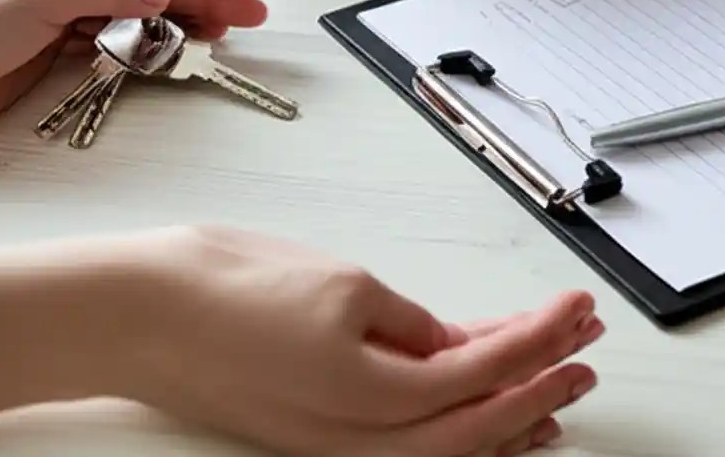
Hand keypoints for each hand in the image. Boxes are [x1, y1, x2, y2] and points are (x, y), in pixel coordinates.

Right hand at [118, 226, 603, 455]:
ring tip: (559, 390)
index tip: (578, 311)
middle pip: (480, 426)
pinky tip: (473, 402)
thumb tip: (458, 345)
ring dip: (510, 418)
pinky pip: (409, 445)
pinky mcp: (318, 436)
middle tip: (588, 350)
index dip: (540, 338)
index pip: (484, 371)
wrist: (137, 313)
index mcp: (372, 396)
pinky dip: (456, 428)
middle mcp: (360, 441)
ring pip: (450, 450)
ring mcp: (338, 446)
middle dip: (542, 385)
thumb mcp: (340, 285)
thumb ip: (410, 324)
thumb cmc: (221, 290)